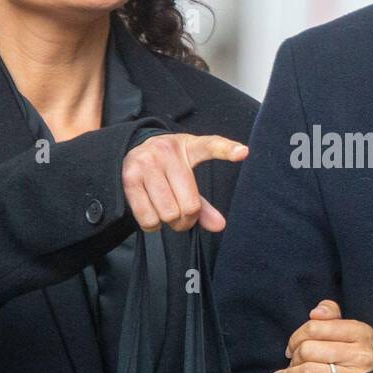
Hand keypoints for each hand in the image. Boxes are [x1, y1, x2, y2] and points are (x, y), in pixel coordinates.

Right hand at [121, 133, 247, 232]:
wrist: (131, 153)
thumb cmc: (167, 168)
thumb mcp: (187, 176)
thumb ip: (204, 204)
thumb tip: (219, 225)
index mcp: (189, 146)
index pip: (211, 146)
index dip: (227, 150)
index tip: (243, 153)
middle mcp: (167, 151)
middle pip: (189, 205)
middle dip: (187, 219)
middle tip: (182, 215)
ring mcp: (146, 163)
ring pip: (168, 214)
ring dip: (169, 223)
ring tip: (166, 212)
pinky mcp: (129, 178)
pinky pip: (148, 218)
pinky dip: (153, 225)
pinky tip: (152, 213)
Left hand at [269, 301, 372, 372]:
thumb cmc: (348, 354)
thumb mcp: (345, 329)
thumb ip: (331, 314)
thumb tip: (315, 313)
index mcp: (362, 333)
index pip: (315, 328)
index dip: (296, 336)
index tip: (292, 347)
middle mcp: (362, 356)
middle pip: (308, 349)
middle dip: (294, 356)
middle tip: (292, 362)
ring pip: (307, 371)